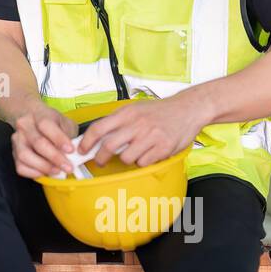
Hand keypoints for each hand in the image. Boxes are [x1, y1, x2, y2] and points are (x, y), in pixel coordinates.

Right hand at [11, 97, 81, 179]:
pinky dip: (33, 173)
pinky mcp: (14, 152)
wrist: (32, 119)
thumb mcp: (65, 122)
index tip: (70, 150)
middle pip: (37, 142)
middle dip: (55, 157)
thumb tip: (75, 153)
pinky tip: (45, 173)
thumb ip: (70, 135)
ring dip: (43, 166)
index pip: (45, 125)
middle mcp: (25, 126)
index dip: (58, 139)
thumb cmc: (51, 123)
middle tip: (68, 166)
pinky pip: (20, 166)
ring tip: (57, 171)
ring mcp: (17, 139)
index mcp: (39, 114)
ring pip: (25, 155)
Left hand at [75, 92, 208, 168]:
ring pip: (126, 157)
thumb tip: (96, 135)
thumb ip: (118, 120)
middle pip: (109, 146)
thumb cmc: (160, 111)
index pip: (99, 128)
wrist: (188, 109)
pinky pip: (143, 162)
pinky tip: (148, 153)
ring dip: (126, 159)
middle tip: (99, 161)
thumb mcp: (136, 108)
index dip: (87, 141)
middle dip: (100, 158)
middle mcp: (137, 124)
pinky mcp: (163, 148)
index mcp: (127, 113)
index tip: (82, 149)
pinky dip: (142, 161)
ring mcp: (150, 136)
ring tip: (133, 153)